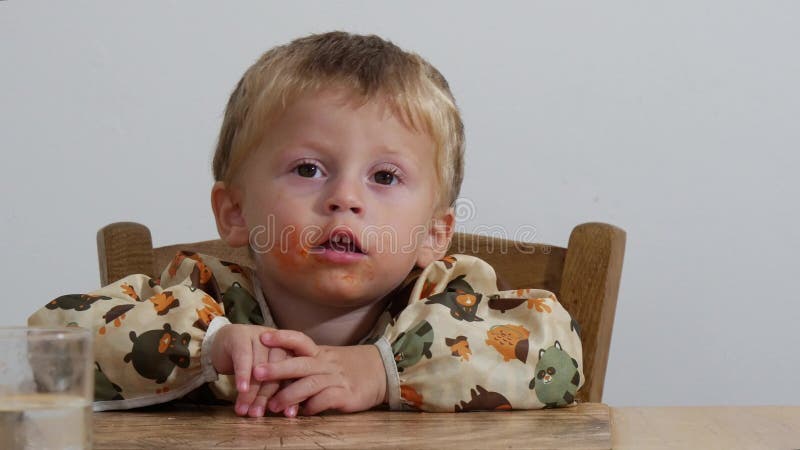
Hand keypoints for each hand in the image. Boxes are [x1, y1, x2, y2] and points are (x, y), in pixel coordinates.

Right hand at [209, 324, 297, 416]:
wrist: (222, 342)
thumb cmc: (248, 363)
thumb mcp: (265, 375)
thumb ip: (277, 388)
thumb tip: (287, 413)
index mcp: (290, 350)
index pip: (293, 375)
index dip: (290, 394)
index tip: (287, 414)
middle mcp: (279, 342)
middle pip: (276, 371)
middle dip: (266, 396)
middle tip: (257, 414)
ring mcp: (260, 336)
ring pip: (259, 366)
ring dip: (251, 391)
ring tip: (244, 409)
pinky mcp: (241, 336)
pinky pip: (244, 357)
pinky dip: (243, 374)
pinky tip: (241, 389)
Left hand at [253, 330, 386, 414]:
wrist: (381, 371)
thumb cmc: (346, 367)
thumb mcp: (325, 360)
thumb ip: (303, 365)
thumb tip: (273, 371)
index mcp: (320, 353)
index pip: (300, 340)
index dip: (282, 338)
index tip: (262, 338)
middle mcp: (327, 363)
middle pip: (301, 363)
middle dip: (278, 368)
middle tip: (257, 373)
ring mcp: (337, 378)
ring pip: (310, 384)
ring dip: (290, 395)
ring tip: (272, 406)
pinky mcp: (347, 394)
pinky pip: (327, 399)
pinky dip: (313, 406)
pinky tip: (303, 413)